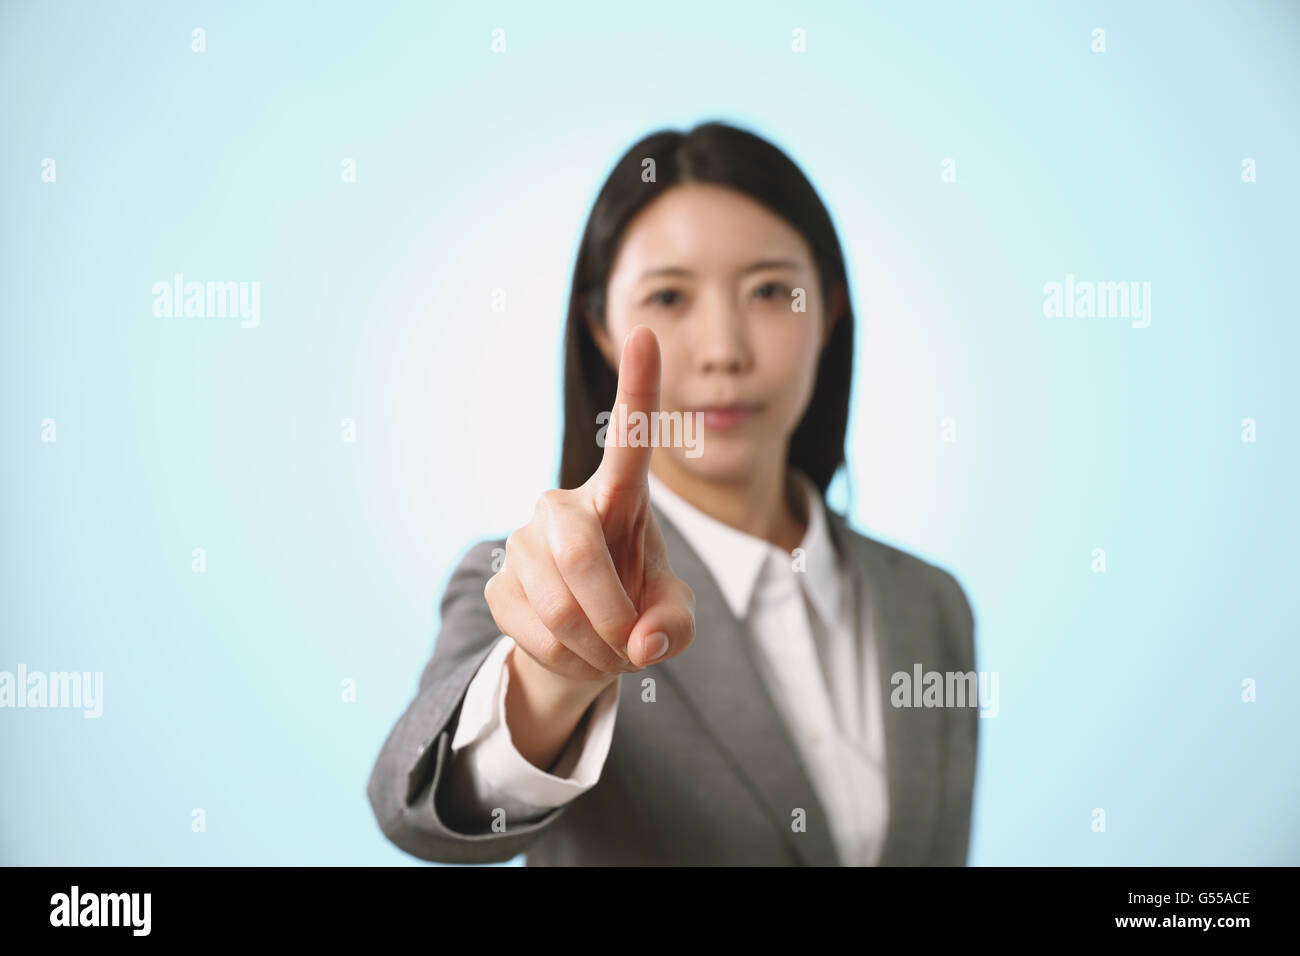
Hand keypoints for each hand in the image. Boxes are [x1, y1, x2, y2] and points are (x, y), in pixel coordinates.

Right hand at [484, 325, 696, 683]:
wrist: (585, 643)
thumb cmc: (638, 607)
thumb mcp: (674, 616)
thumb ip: (677, 624)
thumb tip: (642, 641)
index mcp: (619, 497)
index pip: (631, 437)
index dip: (638, 385)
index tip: (646, 330)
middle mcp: (564, 506)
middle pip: (579, 556)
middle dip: (612, 617)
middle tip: (631, 649)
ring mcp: (522, 541)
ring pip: (558, 604)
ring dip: (595, 647)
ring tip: (609, 652)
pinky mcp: (497, 582)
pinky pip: (534, 631)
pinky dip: (568, 661)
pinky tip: (576, 653)